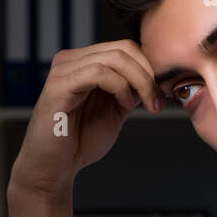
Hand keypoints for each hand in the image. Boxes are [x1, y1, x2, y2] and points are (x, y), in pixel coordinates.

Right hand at [11, 40, 164, 197]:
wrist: (55, 168)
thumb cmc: (80, 142)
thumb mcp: (115, 110)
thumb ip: (131, 90)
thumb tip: (157, 78)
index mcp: (84, 63)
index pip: (125, 48)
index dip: (150, 68)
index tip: (161, 95)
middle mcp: (72, 61)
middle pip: (123, 49)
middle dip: (148, 75)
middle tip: (157, 101)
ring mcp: (63, 70)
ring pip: (114, 58)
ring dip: (138, 82)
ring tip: (140, 105)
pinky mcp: (58, 86)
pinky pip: (97, 72)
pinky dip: (120, 86)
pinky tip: (124, 104)